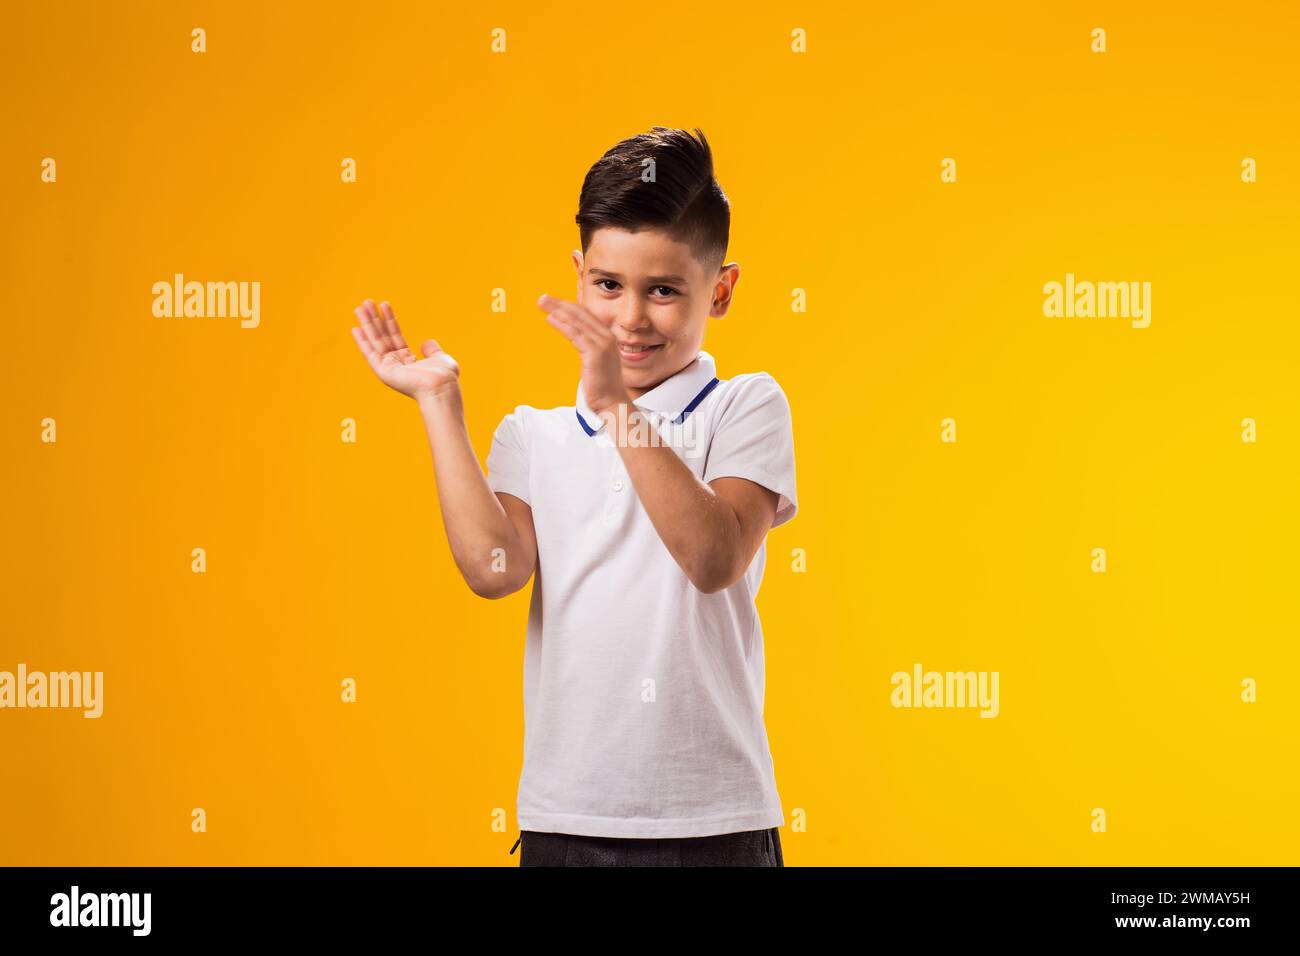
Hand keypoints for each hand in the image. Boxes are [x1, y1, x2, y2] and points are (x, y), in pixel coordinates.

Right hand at [350, 299, 459, 399]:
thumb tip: (426, 342)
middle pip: (382, 337)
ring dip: (367, 324)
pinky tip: (356, 328)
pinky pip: (370, 354)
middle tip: (367, 302)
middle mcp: (397, 364)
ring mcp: (389, 368)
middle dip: (375, 319)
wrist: (442, 387)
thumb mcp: (440, 358)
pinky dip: (362, 341)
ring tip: (360, 307)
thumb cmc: (444, 377)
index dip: (389, 321)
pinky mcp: (384, 372)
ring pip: (375, 342)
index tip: (384, 305)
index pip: (395, 337)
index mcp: (409, 361)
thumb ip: (432, 350)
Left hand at [536, 293, 630, 414]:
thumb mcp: (595, 360)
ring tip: (542, 303)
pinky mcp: (595, 353)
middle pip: (580, 313)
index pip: (586, 315)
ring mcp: (602, 344)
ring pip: (576, 321)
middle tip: (543, 297)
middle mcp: (607, 336)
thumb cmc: (602, 385)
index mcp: (607, 336)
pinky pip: (575, 334)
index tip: (553, 302)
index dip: (568, 306)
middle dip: (560, 304)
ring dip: (557, 310)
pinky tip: (550, 319)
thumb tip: (575, 339)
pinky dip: (562, 324)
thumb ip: (587, 347)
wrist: (612, 402)